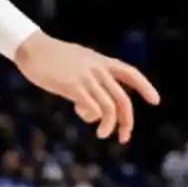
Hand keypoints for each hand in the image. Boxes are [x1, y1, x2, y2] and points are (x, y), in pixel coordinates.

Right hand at [14, 31, 160, 142]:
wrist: (32, 49)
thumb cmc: (54, 59)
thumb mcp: (80, 62)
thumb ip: (93, 80)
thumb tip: (97, 108)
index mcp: (102, 62)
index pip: (131, 73)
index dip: (145, 87)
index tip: (155, 101)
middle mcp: (98, 69)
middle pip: (122, 99)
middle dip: (127, 121)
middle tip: (125, 137)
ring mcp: (87, 78)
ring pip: (109, 108)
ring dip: (109, 126)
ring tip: (102, 134)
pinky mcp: (73, 86)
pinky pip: (93, 108)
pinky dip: (90, 116)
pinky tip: (80, 112)